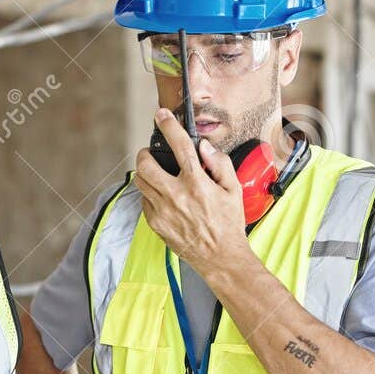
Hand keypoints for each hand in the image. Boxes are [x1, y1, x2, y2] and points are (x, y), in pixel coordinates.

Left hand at [135, 108, 247, 276]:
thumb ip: (220, 164)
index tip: (162, 116)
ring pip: (140, 182)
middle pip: (145, 164)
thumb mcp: (233, 190)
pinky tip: (164, 198)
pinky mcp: (156, 224)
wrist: (220, 257)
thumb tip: (204, 147)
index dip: (168, 126)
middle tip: (152, 153)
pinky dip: (151, 195)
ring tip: (158, 175)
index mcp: (197, 183)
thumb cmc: (229, 224)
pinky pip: (145, 202)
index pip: (179, 145)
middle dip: (145, 153)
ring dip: (146, 173)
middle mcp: (176, 195)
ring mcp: (163, 211)